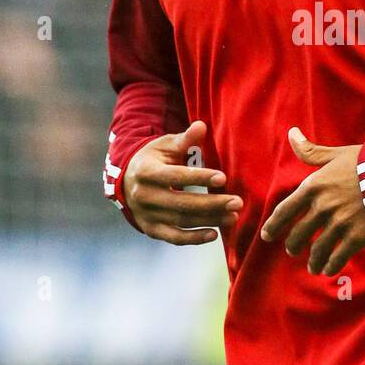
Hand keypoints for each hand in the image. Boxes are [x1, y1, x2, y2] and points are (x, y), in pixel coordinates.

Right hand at [123, 120, 241, 245]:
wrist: (127, 182)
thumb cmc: (154, 160)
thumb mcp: (165, 146)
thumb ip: (185, 140)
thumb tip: (201, 126)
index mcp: (146, 171)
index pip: (176, 176)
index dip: (199, 177)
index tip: (223, 178)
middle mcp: (144, 196)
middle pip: (182, 202)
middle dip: (212, 203)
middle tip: (237, 202)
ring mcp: (146, 215)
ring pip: (181, 221)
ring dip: (209, 220)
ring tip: (233, 217)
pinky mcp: (151, 230)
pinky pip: (174, 238)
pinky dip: (194, 239)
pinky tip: (214, 234)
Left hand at [261, 127, 364, 274]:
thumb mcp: (337, 154)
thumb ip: (312, 151)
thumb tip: (291, 133)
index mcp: (314, 186)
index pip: (285, 210)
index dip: (274, 226)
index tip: (267, 236)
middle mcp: (322, 207)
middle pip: (299, 233)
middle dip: (294, 245)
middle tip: (293, 251)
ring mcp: (339, 224)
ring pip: (318, 249)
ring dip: (313, 260)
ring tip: (313, 267)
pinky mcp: (357, 237)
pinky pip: (338, 257)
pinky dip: (332, 265)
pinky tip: (329, 270)